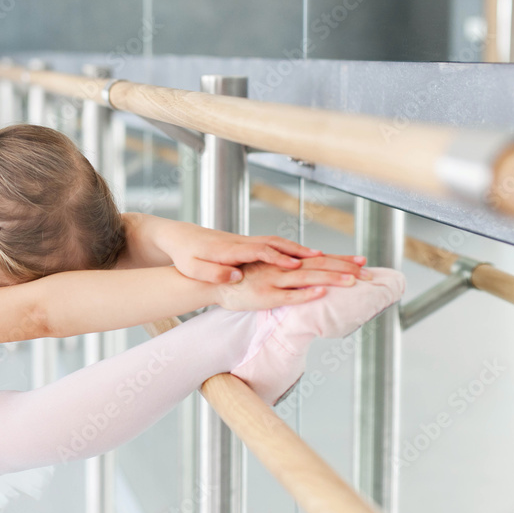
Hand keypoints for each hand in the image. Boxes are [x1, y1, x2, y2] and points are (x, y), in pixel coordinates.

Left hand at [159, 221, 359, 283]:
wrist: (182, 237)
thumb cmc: (187, 256)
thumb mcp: (194, 269)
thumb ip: (214, 273)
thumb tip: (236, 275)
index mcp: (229, 250)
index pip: (259, 251)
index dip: (278, 258)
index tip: (296, 265)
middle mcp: (244, 242)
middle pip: (278, 244)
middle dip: (304, 252)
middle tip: (329, 258)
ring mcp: (249, 241)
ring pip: (282, 243)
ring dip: (305, 251)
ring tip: (331, 257)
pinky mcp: (251, 244)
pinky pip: (278, 246)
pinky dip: (295, 251)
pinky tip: (312, 258)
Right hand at [215, 255, 372, 310]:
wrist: (216, 281)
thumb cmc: (244, 278)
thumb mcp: (269, 270)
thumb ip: (290, 272)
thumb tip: (313, 276)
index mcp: (287, 262)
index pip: (320, 259)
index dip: (342, 260)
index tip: (363, 261)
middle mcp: (283, 267)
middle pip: (319, 266)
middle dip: (345, 268)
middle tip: (368, 272)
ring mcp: (274, 280)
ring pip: (308, 278)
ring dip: (332, 279)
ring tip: (353, 282)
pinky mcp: (265, 295)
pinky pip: (288, 295)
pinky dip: (305, 294)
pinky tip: (321, 292)